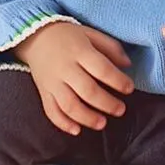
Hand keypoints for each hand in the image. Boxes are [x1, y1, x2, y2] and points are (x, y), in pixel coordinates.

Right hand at [13, 22, 133, 134]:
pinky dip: (63, 123)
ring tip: (102, 123)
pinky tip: (77, 130)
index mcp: (79, 51)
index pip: (102, 69)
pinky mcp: (43, 92)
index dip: (118, 80)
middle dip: (107, 103)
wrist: (34, 37)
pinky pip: (51, 111)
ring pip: (69, 105)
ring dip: (87, 118)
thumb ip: (111, 47)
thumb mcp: (91, 34)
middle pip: (87, 90)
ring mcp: (52, 82)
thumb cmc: (68, 36)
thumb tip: (128, 65)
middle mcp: (65, 68)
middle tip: (121, 110)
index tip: (129, 88)